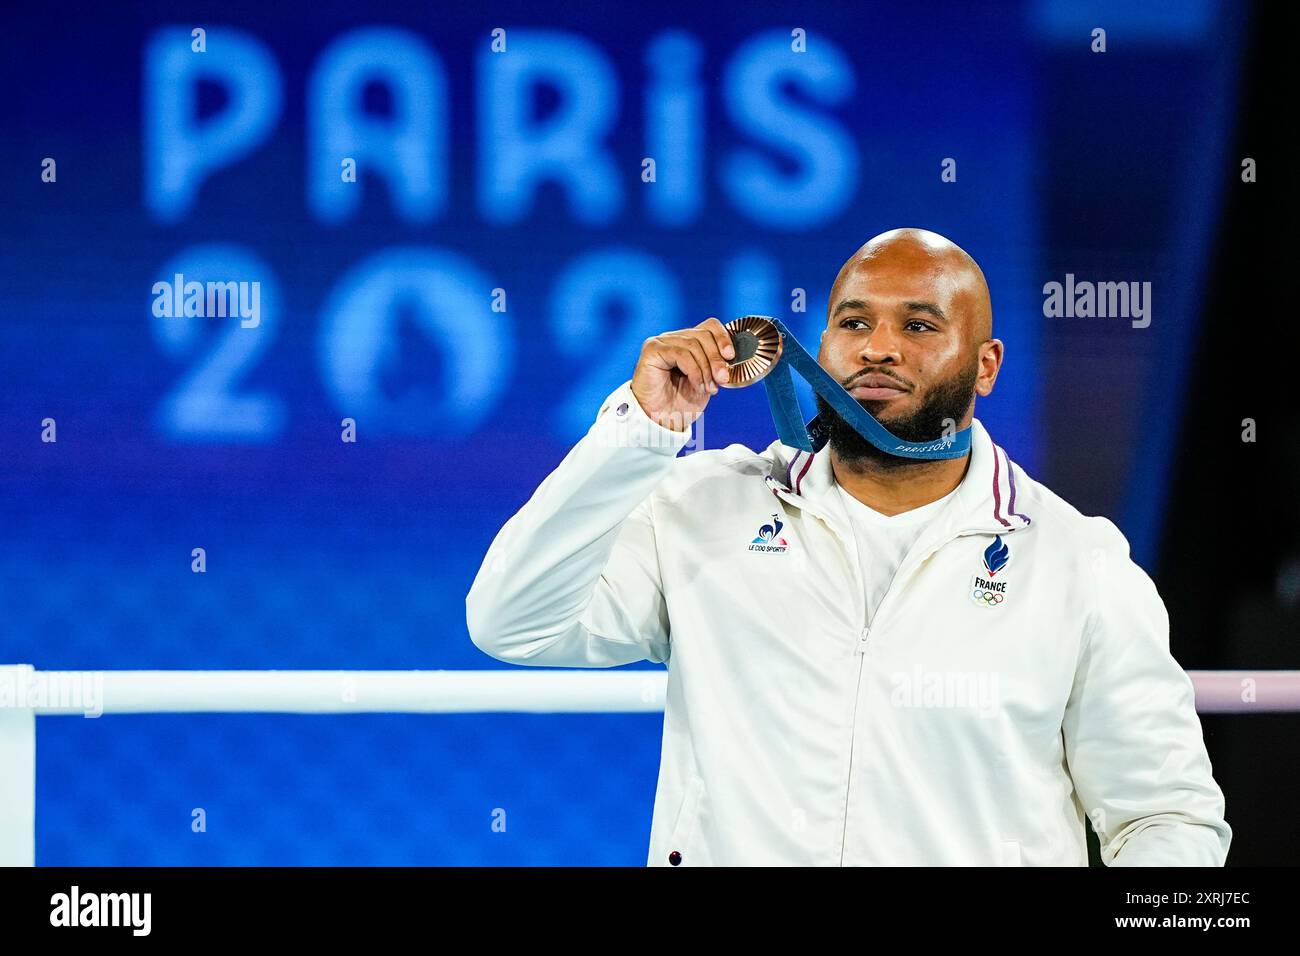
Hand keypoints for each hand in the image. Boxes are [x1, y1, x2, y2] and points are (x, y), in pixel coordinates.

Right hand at [630, 317, 734, 431]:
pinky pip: (681, 353)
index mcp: (688, 342)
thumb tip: (731, 356)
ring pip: (693, 344)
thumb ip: (717, 365)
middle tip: (723, 379)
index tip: (731, 356)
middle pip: (703, 335)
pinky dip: (694, 371)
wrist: (663, 420)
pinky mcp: (652, 350)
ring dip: (706, 369)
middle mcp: (674, 338)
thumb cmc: (682, 402)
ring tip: (708, 388)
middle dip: (717, 359)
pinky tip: (696, 385)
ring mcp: (661, 342)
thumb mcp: (707, 380)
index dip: (723, 337)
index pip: (709, 326)